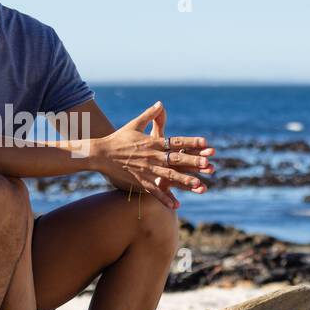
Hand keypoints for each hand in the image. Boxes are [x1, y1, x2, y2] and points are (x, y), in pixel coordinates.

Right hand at [90, 101, 215, 208]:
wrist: (101, 153)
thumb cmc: (118, 138)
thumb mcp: (134, 124)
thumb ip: (149, 115)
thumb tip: (160, 103)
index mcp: (153, 142)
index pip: (176, 141)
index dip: (191, 142)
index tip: (206, 143)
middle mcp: (152, 156)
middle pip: (176, 159)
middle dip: (193, 162)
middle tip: (208, 164)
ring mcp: (146, 169)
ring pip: (169, 176)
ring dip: (184, 181)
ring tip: (200, 185)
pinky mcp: (140, 180)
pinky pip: (155, 190)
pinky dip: (165, 198)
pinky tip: (177, 205)